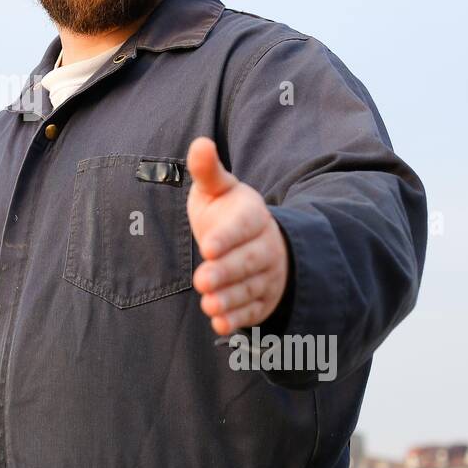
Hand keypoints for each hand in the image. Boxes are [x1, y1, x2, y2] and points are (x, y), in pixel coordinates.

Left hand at [186, 136, 289, 334]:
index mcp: (253, 215)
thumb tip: (200, 143)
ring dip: (230, 299)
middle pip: (249, 261)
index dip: (227, 237)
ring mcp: (267, 275)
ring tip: (209, 305)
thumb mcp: (218, 189)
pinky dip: (238, 319)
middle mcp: (265, 246)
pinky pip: (253, 310)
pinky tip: (220, 324)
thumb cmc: (227, 212)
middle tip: (201, 280)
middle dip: (226, 272)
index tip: (206, 246)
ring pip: (250, 288)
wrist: (255, 240)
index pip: (243, 226)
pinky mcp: (263, 299)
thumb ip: (208, 172)